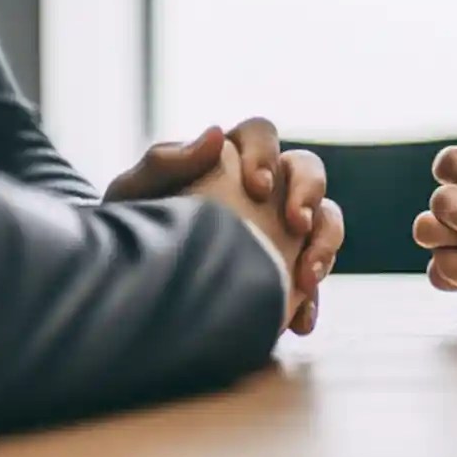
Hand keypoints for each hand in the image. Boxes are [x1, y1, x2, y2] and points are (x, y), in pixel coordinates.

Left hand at [106, 120, 343, 334]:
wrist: (130, 281)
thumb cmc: (133, 226)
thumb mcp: (135, 193)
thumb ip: (166, 161)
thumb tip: (215, 136)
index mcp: (230, 156)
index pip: (261, 134)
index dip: (267, 155)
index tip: (258, 187)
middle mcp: (267, 186)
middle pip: (308, 170)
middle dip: (309, 194)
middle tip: (297, 224)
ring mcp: (283, 228)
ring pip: (326, 220)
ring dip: (325, 246)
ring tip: (306, 279)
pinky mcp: (288, 269)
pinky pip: (314, 279)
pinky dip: (312, 301)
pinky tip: (300, 322)